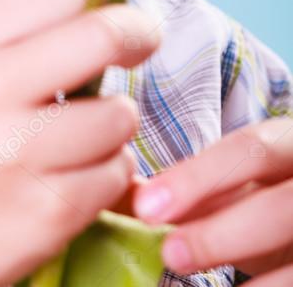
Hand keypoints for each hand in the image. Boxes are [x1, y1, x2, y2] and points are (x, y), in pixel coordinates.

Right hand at [0, 0, 160, 286]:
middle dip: (135, 37)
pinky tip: (67, 178)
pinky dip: (104, 178)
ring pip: (120, 112)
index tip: (94, 10)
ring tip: (78, 133)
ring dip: (113, 124)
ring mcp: (15, 153)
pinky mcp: (44, 212)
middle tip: (135, 47)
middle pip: (103, 33)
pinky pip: (116, 174)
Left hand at [132, 116, 292, 284]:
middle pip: (278, 206)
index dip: (198, 178)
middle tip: (170, 253)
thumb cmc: (273, 194)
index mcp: (292, 143)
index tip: (146, 206)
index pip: (249, 150)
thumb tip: (139, 201)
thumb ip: (202, 188)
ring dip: (244, 272)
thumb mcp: (245, 184)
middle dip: (220, 233)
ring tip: (187, 277)